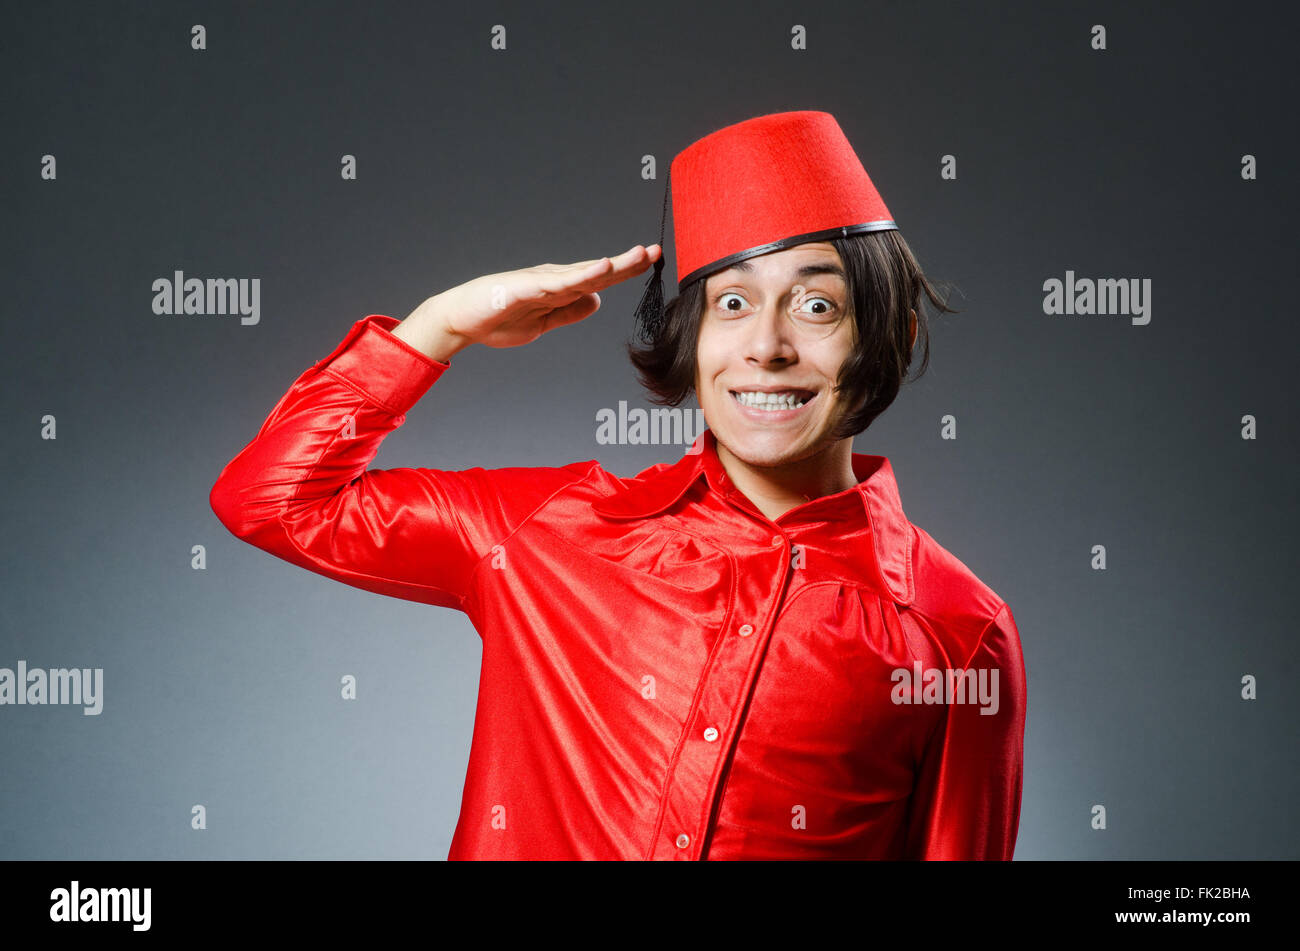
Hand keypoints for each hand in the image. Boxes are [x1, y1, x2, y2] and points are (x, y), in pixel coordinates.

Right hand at [398, 244, 661, 359]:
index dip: (626, 269)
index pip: (599, 278)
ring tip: (634, 257)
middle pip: (596, 270)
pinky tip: (595, 272)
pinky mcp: (521, 290)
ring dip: (608, 266)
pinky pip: (553, 285)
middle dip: (626, 263)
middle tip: (653, 251)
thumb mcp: (544, 322)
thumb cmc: (498, 317)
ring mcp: (537, 283)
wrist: (461, 320)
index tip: (652, 258)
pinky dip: (576, 277)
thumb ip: (570, 311)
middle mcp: (552, 279)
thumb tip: (598, 301)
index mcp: (559, 288)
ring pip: (579, 274)